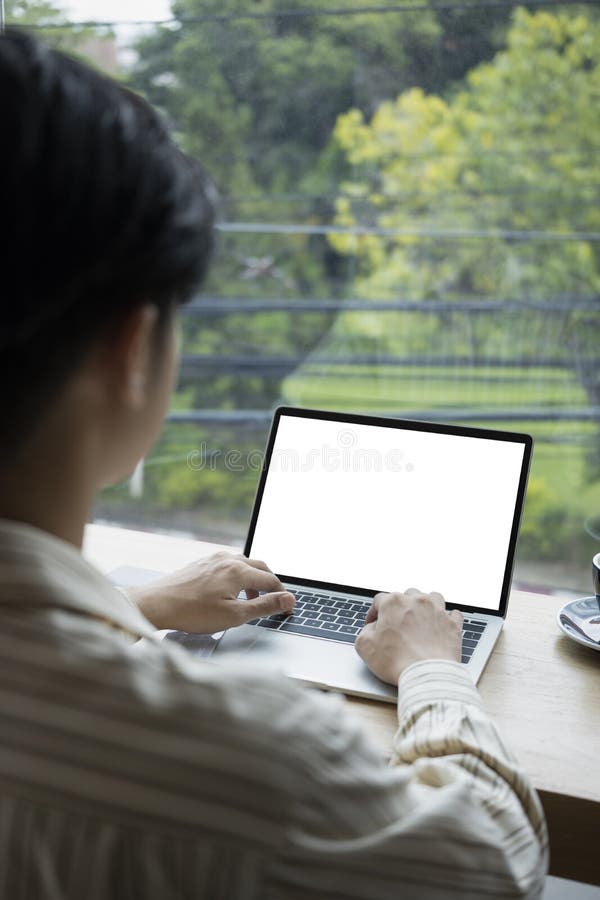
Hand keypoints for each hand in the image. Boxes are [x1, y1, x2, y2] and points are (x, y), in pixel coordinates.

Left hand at [127, 551, 294, 632]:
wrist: (157, 604)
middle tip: (274, 600)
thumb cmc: (192, 612)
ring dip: (253, 579)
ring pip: (243, 564)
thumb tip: (289, 599)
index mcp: (239, 571)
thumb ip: (264, 606)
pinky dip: (237, 576)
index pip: (271, 580)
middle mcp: (228, 559)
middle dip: (270, 583)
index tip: (287, 607)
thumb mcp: (234, 615)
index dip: (282, 595)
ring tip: (251, 599)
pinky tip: (229, 592)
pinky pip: (228, 564)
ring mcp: (213, 559)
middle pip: (260, 567)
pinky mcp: (201, 563)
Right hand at [355, 588, 462, 684]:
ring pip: (432, 597)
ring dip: (425, 605)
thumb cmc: (396, 661)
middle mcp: (417, 601)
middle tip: (397, 623)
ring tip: (421, 617)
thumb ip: (364, 631)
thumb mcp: (364, 646)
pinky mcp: (452, 624)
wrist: (427, 675)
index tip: (373, 624)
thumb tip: (371, 629)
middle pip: (407, 595)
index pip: (379, 600)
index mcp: (393, 603)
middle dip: (400, 607)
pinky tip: (442, 624)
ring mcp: (437, 611)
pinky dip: (448, 617)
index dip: (374, 612)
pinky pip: (453, 614)